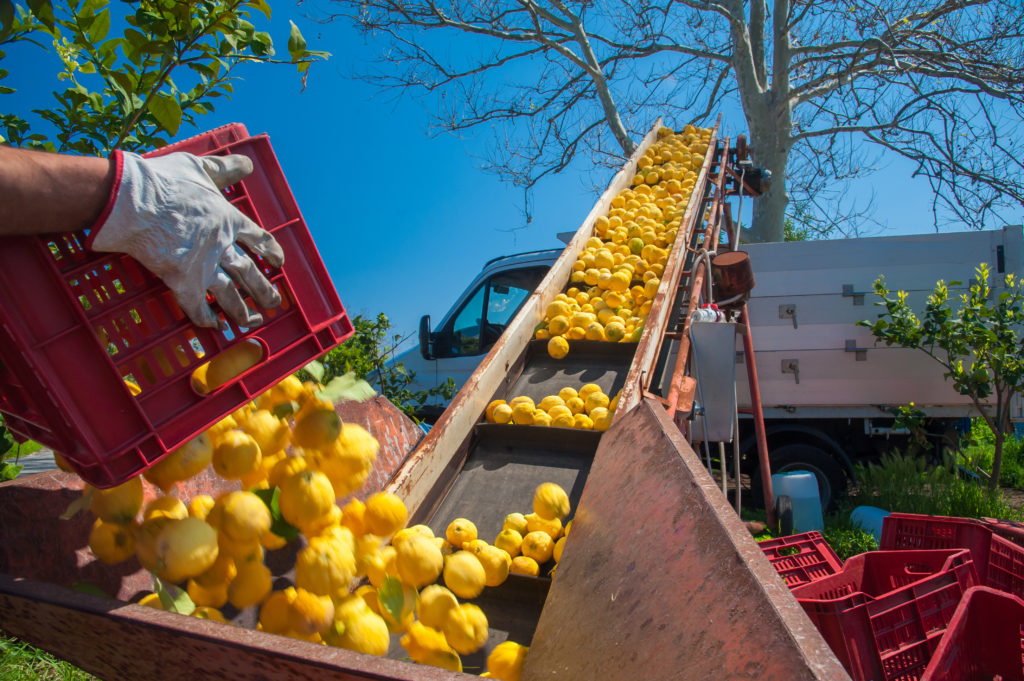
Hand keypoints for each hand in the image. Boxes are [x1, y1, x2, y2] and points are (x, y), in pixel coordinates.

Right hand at [89, 150, 284, 328]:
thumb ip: (224, 168)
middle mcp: (222, 245)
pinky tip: (215, 328)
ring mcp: (204, 266)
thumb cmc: (164, 181)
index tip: (279, 264)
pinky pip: (197, 307)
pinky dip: (206, 319)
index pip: (258, 239)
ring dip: (242, 311)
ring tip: (254, 321)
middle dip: (263, 290)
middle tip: (274, 302)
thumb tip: (247, 163)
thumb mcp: (199, 167)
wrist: (133, 202)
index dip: (271, 252)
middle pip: (249, 272)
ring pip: (230, 294)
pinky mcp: (182, 281)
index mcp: (228, 219)